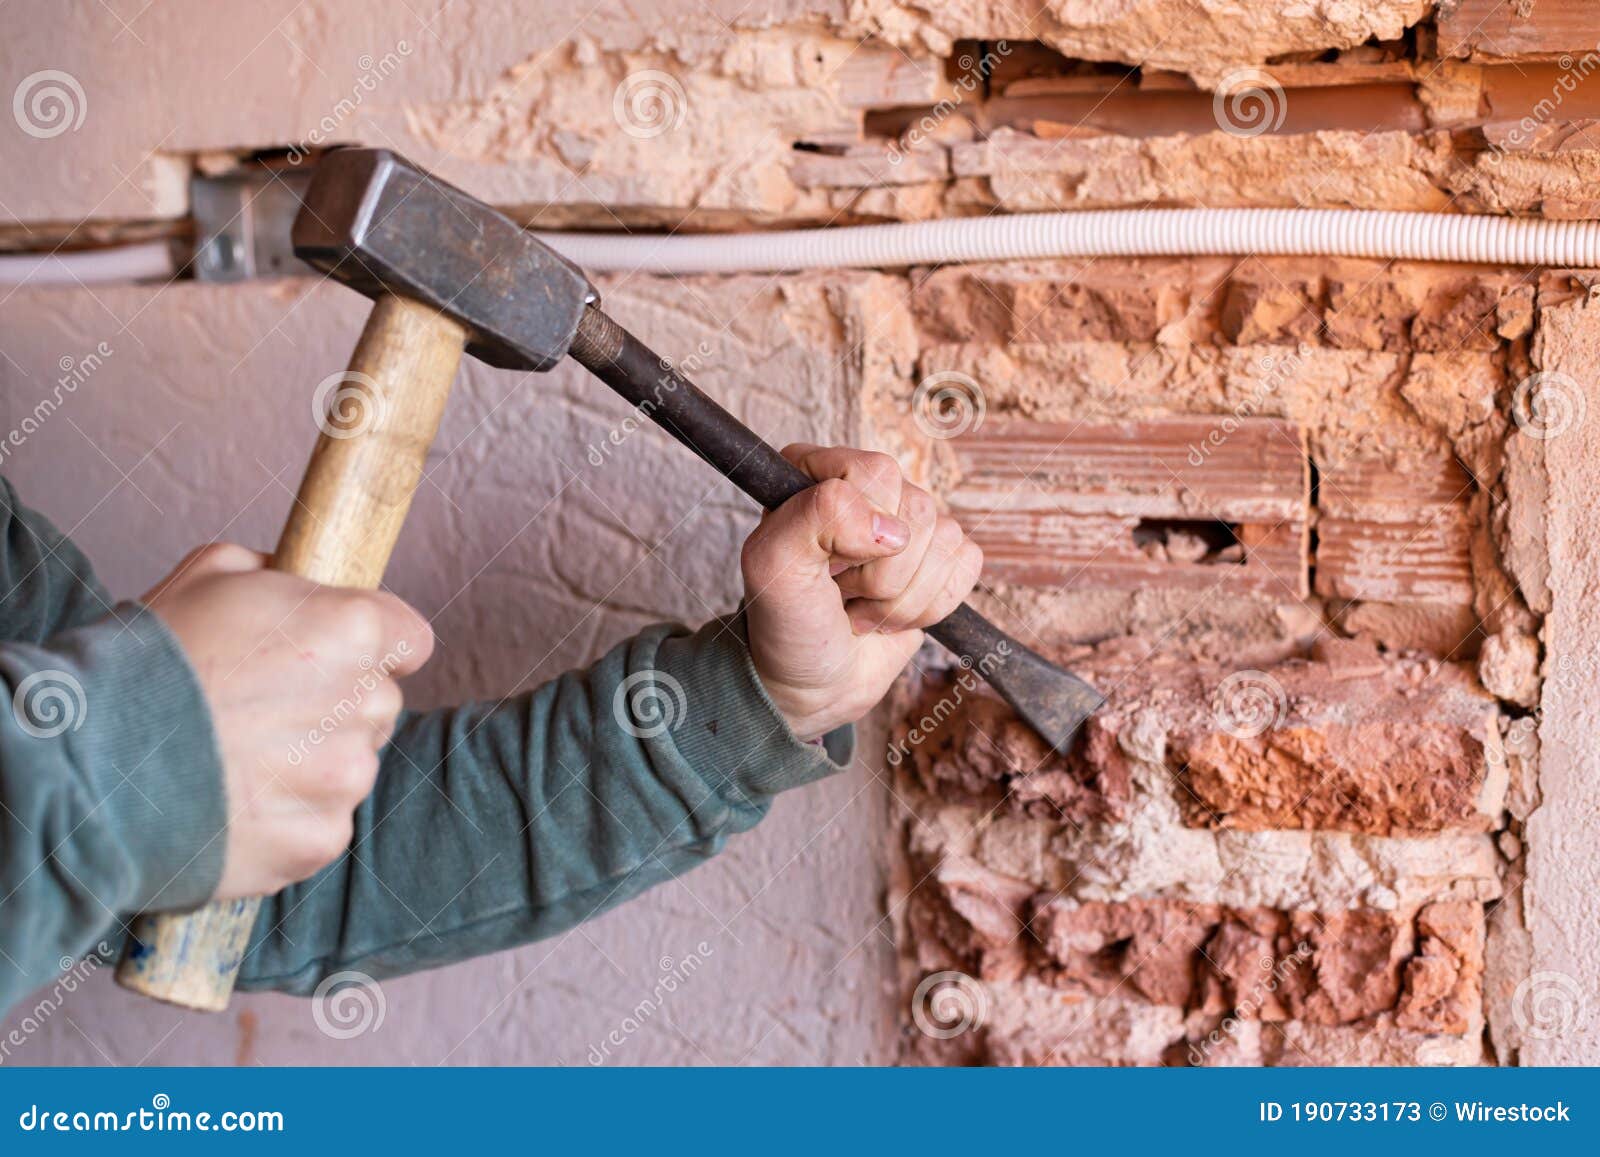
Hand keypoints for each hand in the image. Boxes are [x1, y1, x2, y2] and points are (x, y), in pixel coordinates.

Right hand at [143, 544, 432, 898]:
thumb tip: (297, 582)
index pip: (410, 638)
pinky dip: (289, 817)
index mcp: (350, 629)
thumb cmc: (147, 661)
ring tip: (236, 758)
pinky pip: (324, 822)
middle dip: (335, 703)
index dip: (376, 644)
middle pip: (377, 703)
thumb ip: (277, 573)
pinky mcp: (319, 840)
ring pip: (352, 764)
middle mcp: (362, 705)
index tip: (341, 654)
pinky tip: (234, 801)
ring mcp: (344, 779)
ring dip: (313, 762)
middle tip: (263, 709)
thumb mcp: (209, 575)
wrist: (87, 765)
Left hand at [741, 445, 982, 740]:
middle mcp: (866, 489)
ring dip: (903, 598)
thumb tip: (888, 528)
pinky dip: (932, 606)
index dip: (860, 527)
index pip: (876, 472)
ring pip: (947, 538)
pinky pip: (968, 564)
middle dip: (883, 575)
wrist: (813, 683)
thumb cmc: (786, 624)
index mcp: (817, 472)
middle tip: (843, 593)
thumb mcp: (771, 566)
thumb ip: (814, 517)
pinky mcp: (938, 558)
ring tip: (861, 609)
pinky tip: (892, 617)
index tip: (828, 565)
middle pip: (918, 510)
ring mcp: (905, 523)